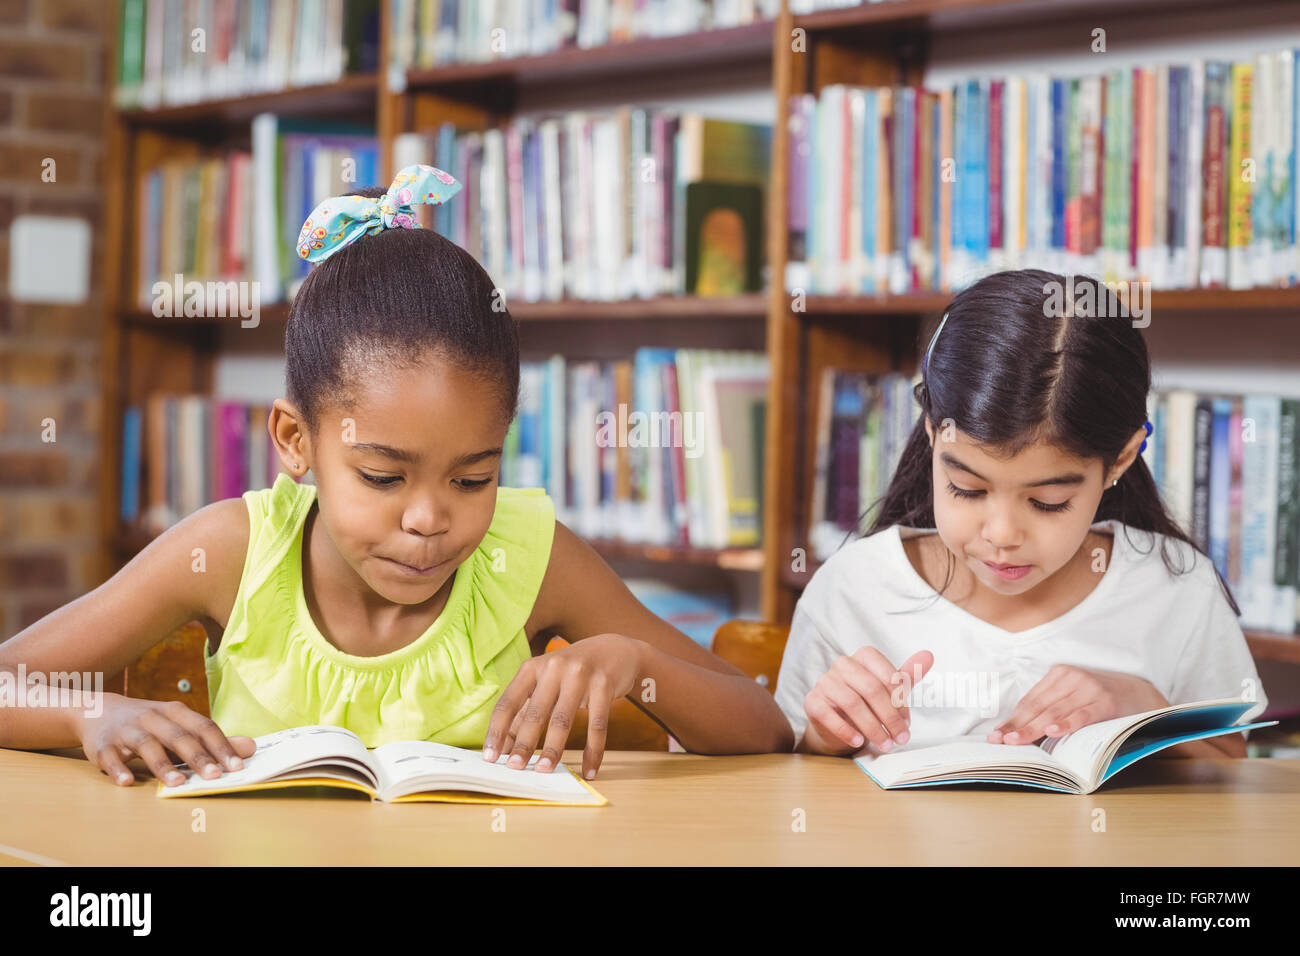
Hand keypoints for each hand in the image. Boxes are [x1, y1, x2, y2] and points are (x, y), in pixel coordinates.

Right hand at [75, 693, 256, 786]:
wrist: (97, 709)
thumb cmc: (149, 722)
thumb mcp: (180, 725)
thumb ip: (212, 739)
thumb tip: (250, 748)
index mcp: (176, 712)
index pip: (203, 727)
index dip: (221, 746)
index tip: (237, 766)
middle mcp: (153, 717)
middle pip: (179, 737)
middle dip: (198, 756)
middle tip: (214, 776)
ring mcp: (127, 730)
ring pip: (147, 746)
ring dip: (162, 765)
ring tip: (177, 783)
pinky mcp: (103, 744)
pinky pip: (110, 757)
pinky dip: (118, 769)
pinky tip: (127, 782)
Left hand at [482, 633, 642, 780]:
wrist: (616, 650)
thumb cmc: (572, 672)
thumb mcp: (545, 683)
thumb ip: (525, 711)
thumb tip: (505, 747)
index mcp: (533, 667)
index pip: (509, 702)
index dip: (497, 730)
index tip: (489, 756)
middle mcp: (554, 667)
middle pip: (535, 712)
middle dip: (524, 743)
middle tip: (514, 768)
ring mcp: (581, 674)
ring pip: (563, 719)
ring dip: (553, 749)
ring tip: (544, 770)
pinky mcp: (604, 685)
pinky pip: (597, 725)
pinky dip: (593, 751)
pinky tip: (589, 770)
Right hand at [801, 648, 934, 755]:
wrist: (837, 723)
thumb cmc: (867, 702)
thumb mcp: (890, 689)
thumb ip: (908, 674)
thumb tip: (928, 655)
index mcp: (863, 656)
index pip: (887, 675)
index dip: (900, 702)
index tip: (907, 722)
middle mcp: (842, 664)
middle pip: (871, 689)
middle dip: (890, 717)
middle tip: (900, 738)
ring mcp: (824, 681)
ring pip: (852, 703)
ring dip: (872, 728)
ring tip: (885, 744)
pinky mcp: (812, 701)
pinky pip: (828, 714)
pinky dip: (845, 730)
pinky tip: (858, 741)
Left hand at [989, 665, 1168, 744]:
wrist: (1141, 693)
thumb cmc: (1100, 698)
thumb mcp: (1073, 696)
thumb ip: (1051, 707)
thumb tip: (1020, 729)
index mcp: (1059, 674)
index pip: (1029, 700)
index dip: (1012, 718)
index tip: (996, 734)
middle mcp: (1071, 678)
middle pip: (1038, 706)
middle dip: (1017, 726)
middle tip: (1000, 741)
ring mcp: (1088, 688)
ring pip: (1054, 712)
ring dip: (1033, 729)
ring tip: (1017, 741)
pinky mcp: (1105, 701)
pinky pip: (1081, 715)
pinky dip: (1066, 724)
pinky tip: (1052, 732)